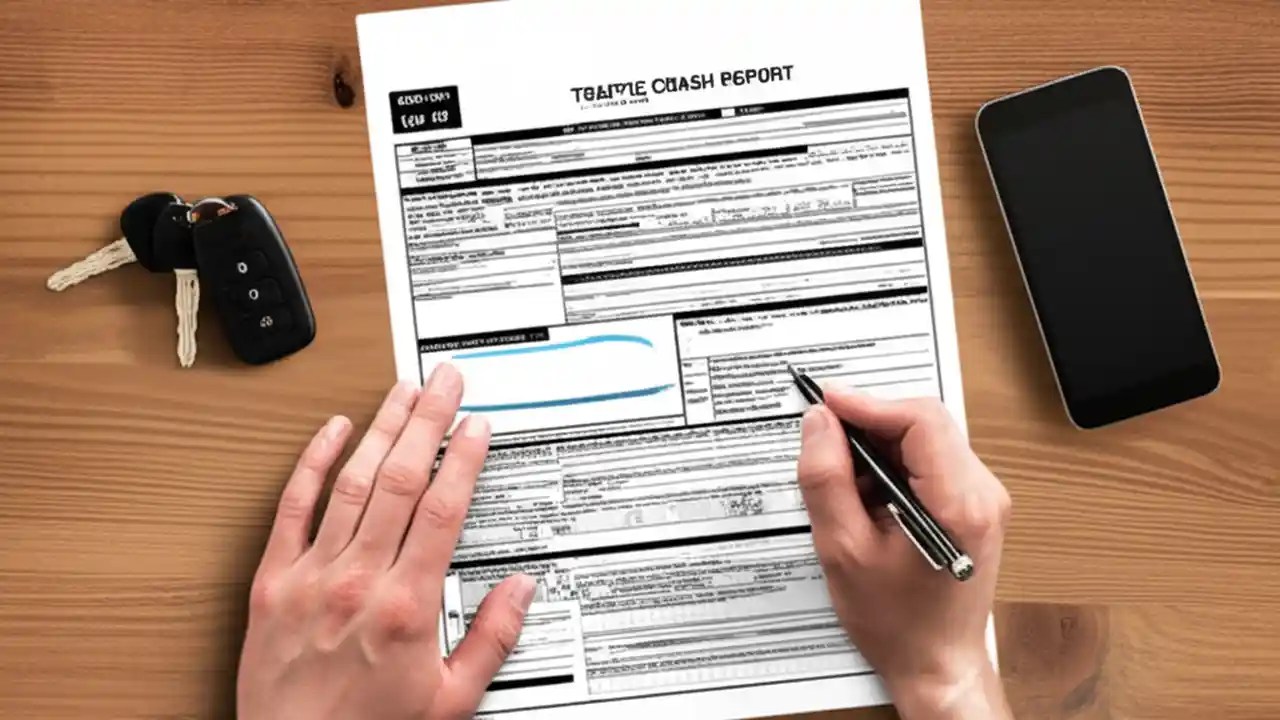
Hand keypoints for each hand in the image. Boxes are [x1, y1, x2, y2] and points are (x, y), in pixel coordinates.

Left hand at [237, 366, 534, 719]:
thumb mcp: (452, 700)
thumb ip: (492, 639)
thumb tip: (522, 590)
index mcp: (407, 606)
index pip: (442, 509)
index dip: (463, 458)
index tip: (476, 427)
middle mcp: (358, 580)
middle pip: (401, 479)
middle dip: (428, 421)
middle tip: (444, 383)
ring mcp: (312, 575)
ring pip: (352, 481)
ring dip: (381, 429)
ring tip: (402, 392)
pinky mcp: (272, 580)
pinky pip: (292, 507)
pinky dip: (312, 463)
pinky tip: (332, 430)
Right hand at [797, 388, 1012, 719]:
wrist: (937, 664)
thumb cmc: (897, 622)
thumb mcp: (843, 550)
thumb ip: (827, 479)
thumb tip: (819, 424)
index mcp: (959, 504)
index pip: (920, 419)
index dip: (867, 403)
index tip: (826, 404)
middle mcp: (983, 493)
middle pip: (923, 423)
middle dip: (869, 425)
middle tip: (825, 445)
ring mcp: (982, 498)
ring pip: (924, 439)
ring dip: (879, 448)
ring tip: (846, 486)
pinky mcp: (973, 504)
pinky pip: (929, 461)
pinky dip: (892, 466)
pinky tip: (868, 498)